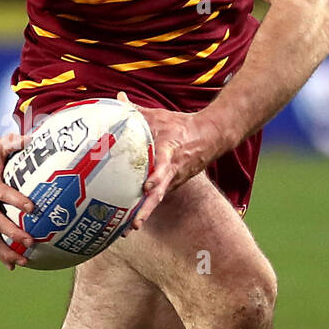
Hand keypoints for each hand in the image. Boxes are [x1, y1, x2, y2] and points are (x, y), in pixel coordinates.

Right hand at [0, 132, 34, 269]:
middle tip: (31, 241)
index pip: (2, 193)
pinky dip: (0, 254)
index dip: (16, 200)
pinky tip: (14, 266)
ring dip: (6, 251)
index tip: (33, 208)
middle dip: (12, 233)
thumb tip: (32, 138)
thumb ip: (13, 142)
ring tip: (24, 262)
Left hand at [119, 93, 222, 231]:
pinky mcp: (171, 185)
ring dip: (144, 214)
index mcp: (171, 152)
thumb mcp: (159, 116)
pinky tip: (127, 222)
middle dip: (147, 209)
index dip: (156, 177)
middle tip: (133, 224)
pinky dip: (144, 209)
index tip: (146, 187)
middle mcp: (173, 171)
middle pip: (159, 193)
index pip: (164, 166)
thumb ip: (136, 110)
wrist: (211, 136)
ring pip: (157, 200)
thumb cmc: (181, 125)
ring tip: (127, 230)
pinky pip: (156, 198)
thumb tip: (118, 98)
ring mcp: (173, 180)